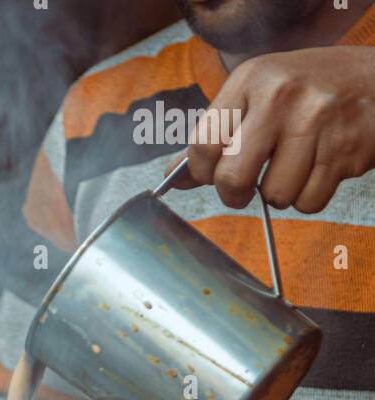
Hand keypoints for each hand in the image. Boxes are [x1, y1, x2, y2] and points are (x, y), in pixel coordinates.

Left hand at [170, 46, 374, 211]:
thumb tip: (172, 179)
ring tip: (294, 164)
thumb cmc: (305, 91)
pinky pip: (308, 203)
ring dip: (280, 194)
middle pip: (232, 179)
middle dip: (235, 195)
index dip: (203, 174)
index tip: (216, 174)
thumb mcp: (256, 94)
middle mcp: (281, 96)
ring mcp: (316, 122)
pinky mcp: (345, 149)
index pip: (201, 147)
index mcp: (250, 80)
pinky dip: (310, 197)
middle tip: (247, 186)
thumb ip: (215, 135)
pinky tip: (319, 167)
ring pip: (274, 197)